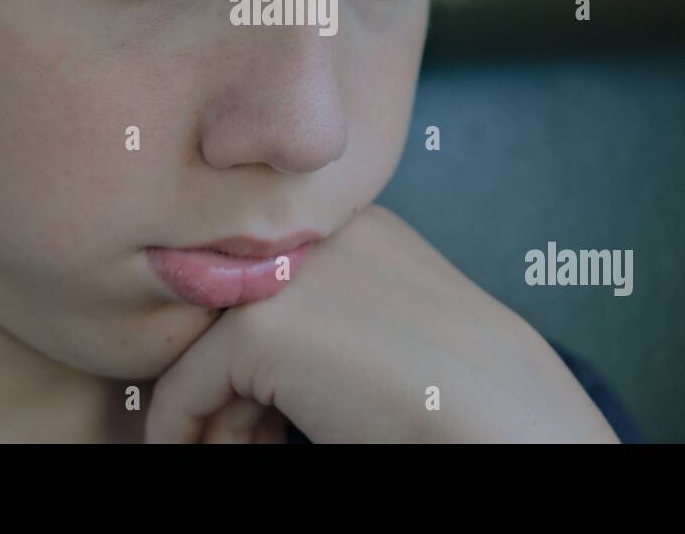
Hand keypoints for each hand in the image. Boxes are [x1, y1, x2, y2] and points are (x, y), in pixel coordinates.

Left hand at [145, 204, 620, 442]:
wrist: (504, 423)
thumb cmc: (458, 397)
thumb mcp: (382, 333)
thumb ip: (324, 319)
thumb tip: (234, 364)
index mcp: (358, 228)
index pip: (271, 281)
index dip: (260, 359)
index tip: (266, 418)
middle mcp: (317, 234)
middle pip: (231, 308)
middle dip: (229, 384)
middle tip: (247, 440)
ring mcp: (288, 274)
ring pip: (202, 346)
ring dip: (210, 412)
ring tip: (231, 451)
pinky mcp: (263, 326)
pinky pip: (186, 386)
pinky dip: (181, 431)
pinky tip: (195, 456)